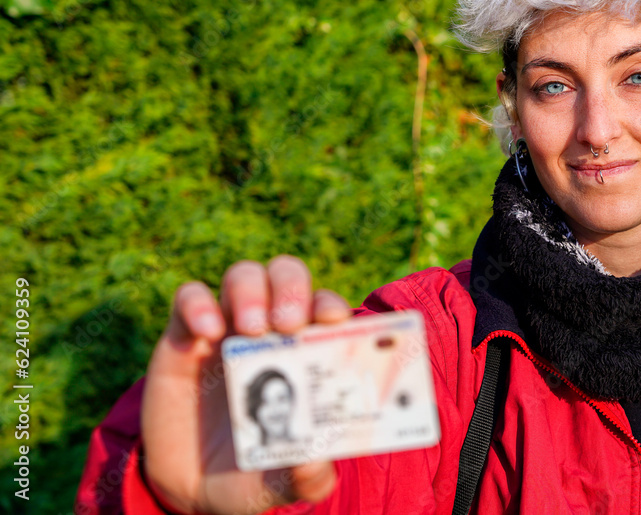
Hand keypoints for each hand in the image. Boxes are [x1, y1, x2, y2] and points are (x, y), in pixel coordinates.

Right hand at [140, 255, 350, 513]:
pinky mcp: (183, 335)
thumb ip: (308, 478)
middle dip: (293, 289)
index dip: (332, 305)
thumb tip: (319, 462)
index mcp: (306, 353)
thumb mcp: (282, 482)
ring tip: (252, 328)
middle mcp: (271, 331)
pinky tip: (208, 332)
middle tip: (288, 323)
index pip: (326, 308)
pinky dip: (198, 304)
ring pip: (244, 275)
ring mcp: (228, 328)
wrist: (189, 488)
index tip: (335, 319)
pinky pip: (188, 297)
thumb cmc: (252, 472)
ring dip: (251, 290)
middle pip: (287, 276)